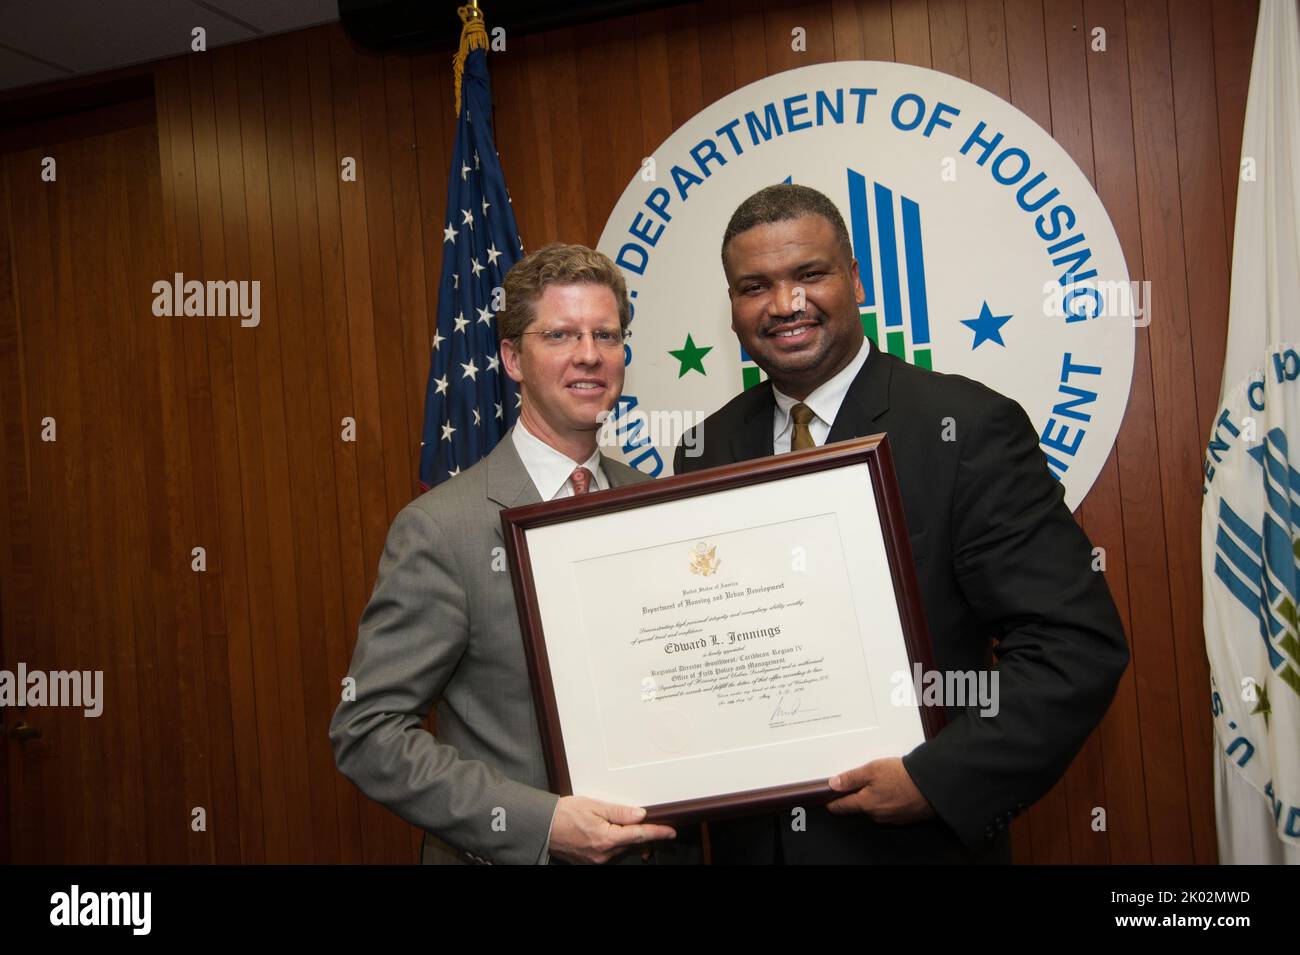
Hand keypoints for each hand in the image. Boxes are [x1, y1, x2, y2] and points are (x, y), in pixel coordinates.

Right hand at [548, 796, 676, 863]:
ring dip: (627, 839)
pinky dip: (615, 844)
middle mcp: (604, 855)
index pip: (639, 835)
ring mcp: (597, 861)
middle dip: (642, 835)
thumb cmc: (565, 814)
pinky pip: (611, 854)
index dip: (657, 833)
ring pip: (622, 850)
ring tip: (619, 825)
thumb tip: (640, 814)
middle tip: (652, 825)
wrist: (544, 826)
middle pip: (632, 844)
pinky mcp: (591, 863)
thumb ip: (619, 812)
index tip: (671, 832)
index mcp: (607, 839)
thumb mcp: (594, 806)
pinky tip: (610, 833)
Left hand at [825, 757, 935, 823]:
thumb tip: (833, 784)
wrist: (932, 784)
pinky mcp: (903, 818)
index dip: (832, 801)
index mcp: (865, 804)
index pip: (841, 807)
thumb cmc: (903, 776)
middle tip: (861, 779)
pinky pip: (888, 810)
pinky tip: (893, 789)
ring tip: (882, 781)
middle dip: (857, 795)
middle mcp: (876, 815)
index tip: (827, 798)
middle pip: (858, 807)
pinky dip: (887, 801)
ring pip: (874, 809)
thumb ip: (851, 778)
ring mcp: (890, 818)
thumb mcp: (872, 769)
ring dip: (873, 798)